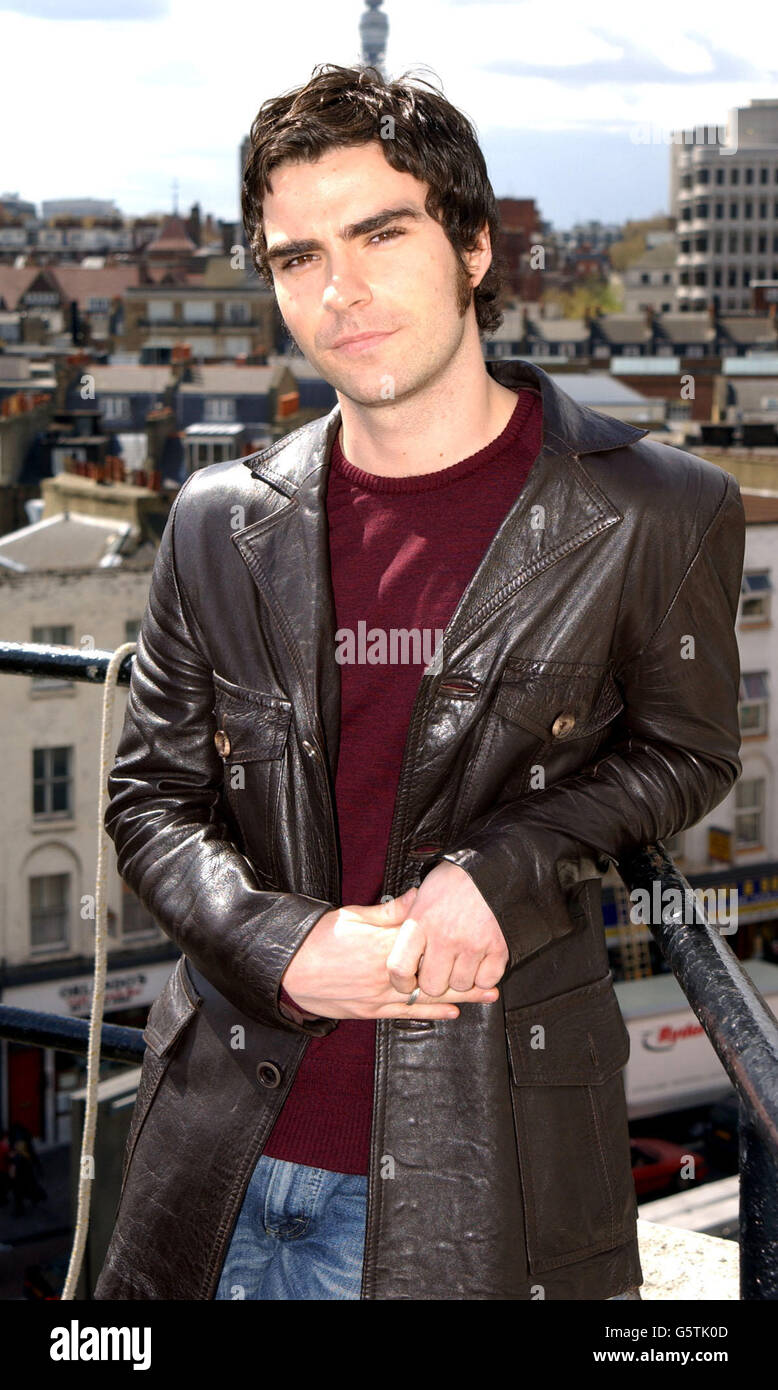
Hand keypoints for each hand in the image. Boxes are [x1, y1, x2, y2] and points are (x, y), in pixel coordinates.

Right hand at [281, 886, 499, 1020]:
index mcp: (383, 947)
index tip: (476, 946)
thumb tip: (417, 896)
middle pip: (434, 978)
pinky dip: (429, 1014)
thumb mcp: (353, 915)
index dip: (452, 949)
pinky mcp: (368, 1010)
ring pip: (425, 999)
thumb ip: (388, 911)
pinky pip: (404, 1014)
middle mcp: (386, 974)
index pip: (426, 947)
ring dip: (457, 1000)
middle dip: (466, 981)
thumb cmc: (317, 938)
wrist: (286, 969)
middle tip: (494, 983)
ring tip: (483, 999)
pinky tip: (450, 1014)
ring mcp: (378, 995)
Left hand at [385, 860, 508, 996]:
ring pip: (460, 985)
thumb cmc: (453, 880)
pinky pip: (486, 980)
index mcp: (420, 923)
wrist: (490, 867)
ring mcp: (472, 944)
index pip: (399, 968)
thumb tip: (392, 943)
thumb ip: (402, 920)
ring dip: (461, 977)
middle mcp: (444, 937)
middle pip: (432, 986)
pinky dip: (484, 975)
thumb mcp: (419, 896)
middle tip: (439, 967)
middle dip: (435, 981)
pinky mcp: (498, 948)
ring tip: (461, 959)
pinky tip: (480, 960)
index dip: (401, 982)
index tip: (407, 983)